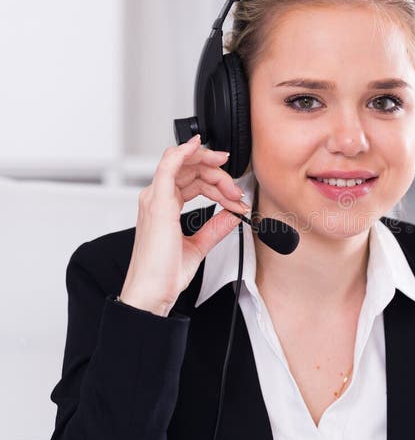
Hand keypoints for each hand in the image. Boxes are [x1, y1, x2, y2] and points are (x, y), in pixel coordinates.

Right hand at [120, 135, 250, 315]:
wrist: (152, 292)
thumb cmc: (164, 274)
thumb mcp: (198, 246)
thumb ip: (215, 228)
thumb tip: (231, 216)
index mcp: (163, 206)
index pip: (191, 180)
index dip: (217, 182)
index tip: (236, 194)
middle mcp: (156, 199)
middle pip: (190, 169)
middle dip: (218, 175)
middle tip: (237, 191)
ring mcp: (155, 199)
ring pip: (184, 164)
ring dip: (212, 169)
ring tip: (231, 188)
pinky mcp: (158, 203)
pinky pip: (169, 166)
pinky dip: (183, 152)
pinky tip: (197, 146)